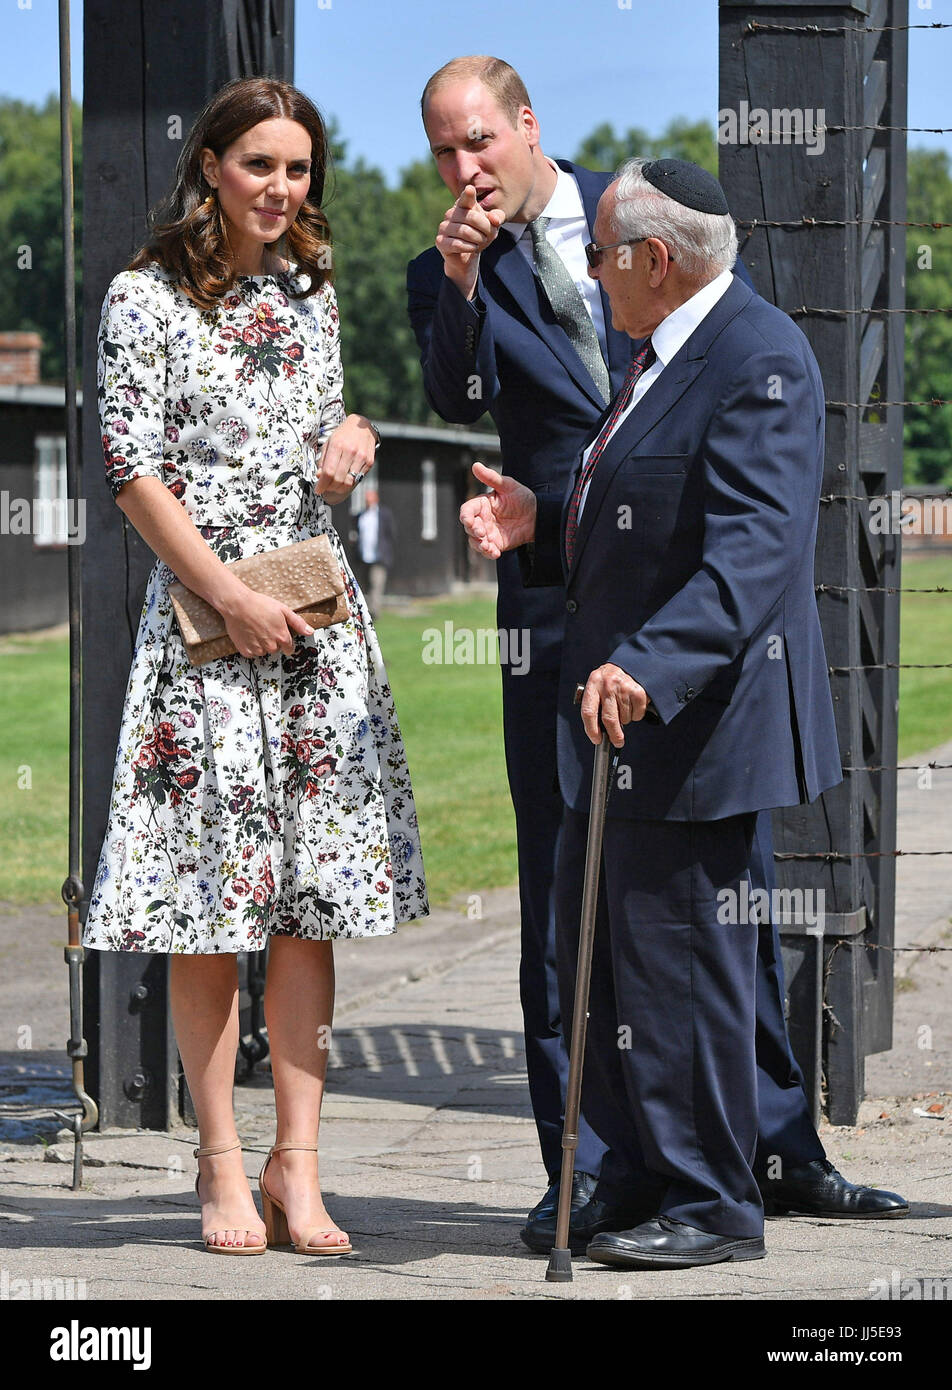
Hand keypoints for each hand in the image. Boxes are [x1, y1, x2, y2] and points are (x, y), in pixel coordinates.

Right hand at [220, 584, 313, 658]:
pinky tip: (248, 634)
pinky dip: (250, 645)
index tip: (279, 634)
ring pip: (263, 651)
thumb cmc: (260, 604)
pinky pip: (251, 652)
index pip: (289, 649)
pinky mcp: (246, 650)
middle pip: (275, 649)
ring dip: (261, 643)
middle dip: (272, 641)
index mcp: (282, 637)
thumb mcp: (283, 610)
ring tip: (255, 629)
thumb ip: (298, 623)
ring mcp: (258, 649)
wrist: (238, 605)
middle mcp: (271, 646)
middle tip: (265, 627)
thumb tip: (310, 632)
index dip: (285, 641)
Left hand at [316, 414, 376, 503]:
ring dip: (339, 488)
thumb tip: (319, 476)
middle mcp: (350, 451)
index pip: (328, 471)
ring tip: (334, 486)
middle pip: (338, 479)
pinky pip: (358, 479)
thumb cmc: (343, 435)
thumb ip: (323, 460)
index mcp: (337, 445)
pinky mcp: (369, 462)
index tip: (318, 489)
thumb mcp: (329, 443)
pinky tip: (344, 480)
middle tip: (326, 488)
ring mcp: (361, 457)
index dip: (322, 484)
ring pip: (349, 482)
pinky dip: (349, 483)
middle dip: (330, 488)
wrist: (363, 427)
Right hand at [436, 184, 505, 298]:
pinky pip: (457, 244)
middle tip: (489, 237)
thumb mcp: (492, 226)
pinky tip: (473, 248)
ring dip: (478, 239)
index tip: (470, 190)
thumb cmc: (479, 236)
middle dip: (486, 229)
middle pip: (472, 217)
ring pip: (465, 232)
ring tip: (480, 243)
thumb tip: (495, 220)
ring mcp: (443, 227)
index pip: (466, 198)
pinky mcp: (440, 242)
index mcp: (462, 205)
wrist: (466, 256)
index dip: (468, 194)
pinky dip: (469, 248)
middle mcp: (451, 213)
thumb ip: (497, 218)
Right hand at [460, 461, 536, 558]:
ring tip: (488, 546)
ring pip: (475, 541)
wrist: (538, 515)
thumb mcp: (508, 485)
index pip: (467, 510)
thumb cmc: (523, 497)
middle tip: (482, 533)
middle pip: (469, 528)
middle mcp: (482, 519)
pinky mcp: (496, 543)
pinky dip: (488, 553)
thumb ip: (491, 478)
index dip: (466, 516)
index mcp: (482, 504)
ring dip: (478, 545)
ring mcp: (488, 532)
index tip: (470, 521)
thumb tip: (475, 465)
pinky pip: (487, 551)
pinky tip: (495, 553)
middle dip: (473, 531)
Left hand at [580, 663, 648, 746]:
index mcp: (593, 683)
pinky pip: (637, 714)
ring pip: (624, 718)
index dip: (591, 729)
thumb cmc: (609, 681)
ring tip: (623, 709)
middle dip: (614, 735)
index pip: (588, 711)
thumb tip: (599, 733)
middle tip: (617, 742)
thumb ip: (595, 705)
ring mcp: (624, 687)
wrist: (628, 664)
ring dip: (624, 720)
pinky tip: (632, 705)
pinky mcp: (638, 691)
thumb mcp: (596, 687)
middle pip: (609, 719)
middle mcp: (607, 684)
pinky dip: (636, 715)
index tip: (596, 739)